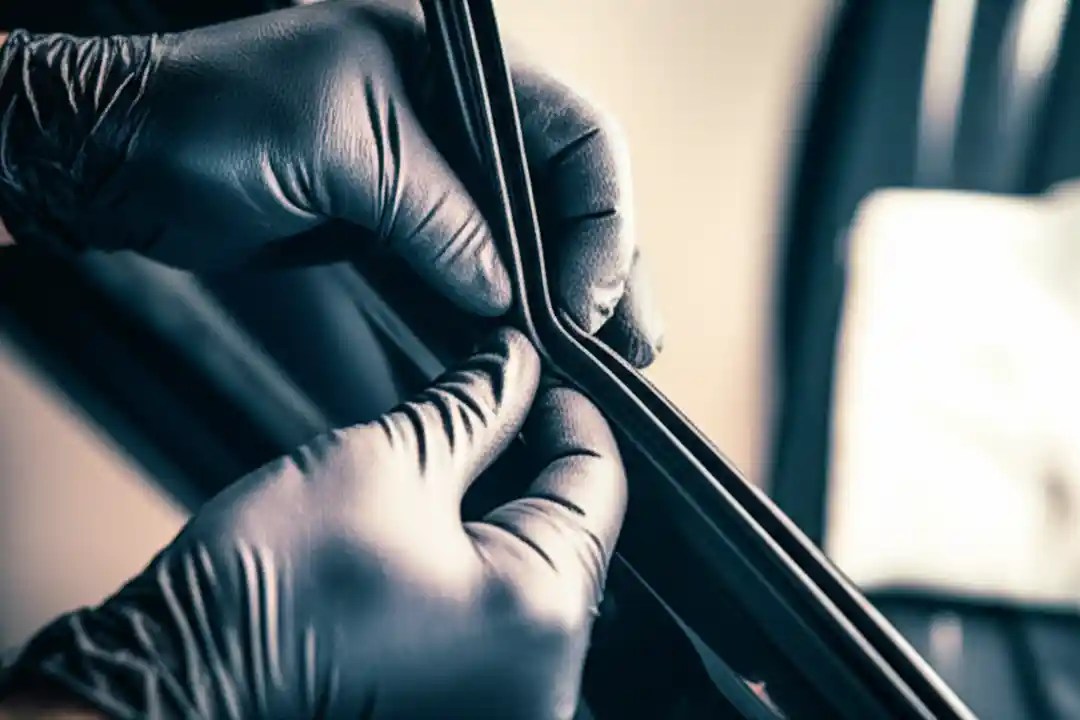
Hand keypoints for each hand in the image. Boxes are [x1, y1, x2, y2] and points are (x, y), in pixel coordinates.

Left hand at [0, 0, 660, 364]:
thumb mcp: (337, 150)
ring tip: (607, 363)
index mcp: (457, 67)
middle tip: (631, 347)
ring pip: (533, 237)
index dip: (600, 220)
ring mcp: (436, 174)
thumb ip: (439, 217)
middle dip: (607, 267)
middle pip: (569, 192)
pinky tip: (536, 353)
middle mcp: (460, 116)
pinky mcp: (406, 226)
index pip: (576, 135)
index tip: (586, 303)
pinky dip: (511, 311)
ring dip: (570, 299)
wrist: (118, 157)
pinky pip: (480, 268)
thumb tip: (511, 294)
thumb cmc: (209, 121)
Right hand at [0, 329, 623, 718]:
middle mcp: (547, 677)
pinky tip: (453, 516)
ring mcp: (510, 702)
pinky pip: (507, 620)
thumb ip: (473, 406)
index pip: (598, 487)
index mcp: (542, 612)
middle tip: (506, 396)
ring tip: (475, 448)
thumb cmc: (270, 587)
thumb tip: (516, 360)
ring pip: (542, 576)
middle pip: (575, 534)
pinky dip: (490, 562)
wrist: (179, 683)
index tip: (544, 370)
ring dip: (515, 508)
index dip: (573, 414)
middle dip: (541, 460)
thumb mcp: (387, 463)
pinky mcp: (469, 708)